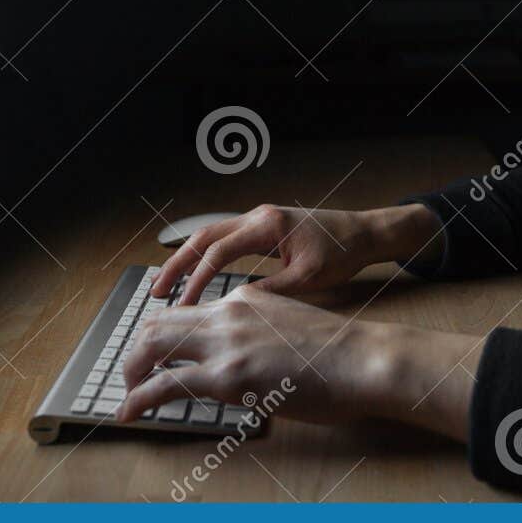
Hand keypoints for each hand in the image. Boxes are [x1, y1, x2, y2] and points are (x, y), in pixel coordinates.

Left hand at [115, 284, 479, 438]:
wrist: (361, 359)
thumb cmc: (338, 353)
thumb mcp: (289, 326)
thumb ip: (259, 333)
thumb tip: (243, 360)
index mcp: (244, 298)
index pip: (187, 311)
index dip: (162, 334)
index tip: (152, 354)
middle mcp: (227, 312)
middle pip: (159, 323)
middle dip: (136, 351)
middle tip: (129, 375)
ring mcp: (225, 342)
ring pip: (153, 347)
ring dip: (131, 372)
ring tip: (125, 395)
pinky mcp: (226, 375)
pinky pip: (165, 384)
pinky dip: (139, 398)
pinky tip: (129, 412)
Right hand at [151, 202, 440, 305]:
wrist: (365, 232)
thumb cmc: (343, 251)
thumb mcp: (309, 278)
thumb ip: (272, 290)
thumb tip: (235, 306)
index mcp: (267, 226)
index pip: (218, 252)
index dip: (196, 280)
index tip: (183, 305)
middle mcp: (258, 216)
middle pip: (204, 237)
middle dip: (177, 264)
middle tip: (156, 292)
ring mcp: (259, 219)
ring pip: (211, 235)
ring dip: (187, 258)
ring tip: (167, 285)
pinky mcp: (264, 228)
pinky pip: (225, 239)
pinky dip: (205, 255)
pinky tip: (196, 273)